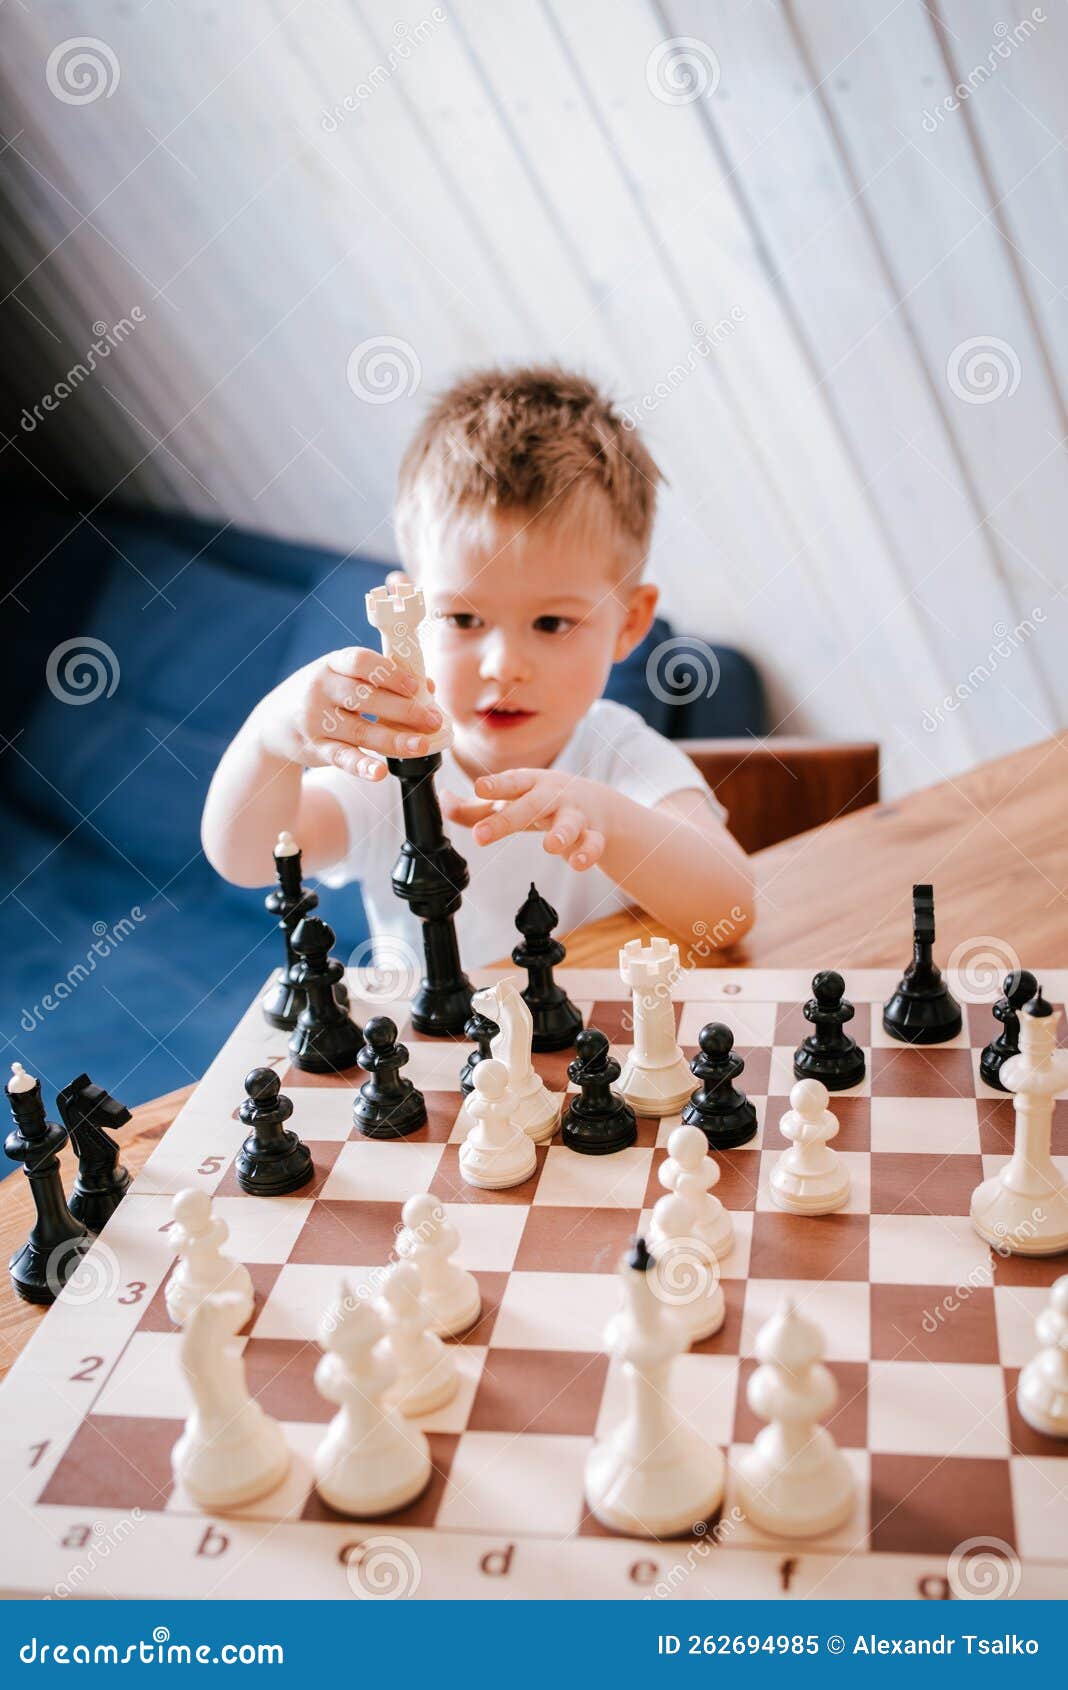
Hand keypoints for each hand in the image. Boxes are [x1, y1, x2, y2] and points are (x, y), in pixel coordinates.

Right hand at [253, 647, 441, 778]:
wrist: (273, 723)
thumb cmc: (322, 695)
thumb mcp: (341, 677)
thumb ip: (380, 680)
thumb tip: (428, 687)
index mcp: (331, 664)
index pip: (360, 662)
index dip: (390, 673)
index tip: (415, 686)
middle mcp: (320, 689)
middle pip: (366, 698)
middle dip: (404, 710)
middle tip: (432, 720)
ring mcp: (315, 720)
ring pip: (360, 731)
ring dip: (394, 740)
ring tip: (421, 745)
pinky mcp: (314, 748)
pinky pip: (341, 758)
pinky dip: (362, 766)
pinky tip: (380, 771)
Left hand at [441, 769, 611, 871]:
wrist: (596, 804)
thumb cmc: (542, 801)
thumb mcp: (510, 801)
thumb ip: (474, 808)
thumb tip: (441, 802)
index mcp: (530, 785)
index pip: (511, 783)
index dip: (495, 785)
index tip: (478, 787)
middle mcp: (553, 796)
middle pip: (532, 804)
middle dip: (508, 819)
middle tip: (481, 835)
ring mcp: (575, 815)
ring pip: (569, 822)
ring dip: (561, 833)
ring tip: (551, 846)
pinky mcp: (593, 834)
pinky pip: (593, 844)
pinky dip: (587, 853)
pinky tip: (577, 863)